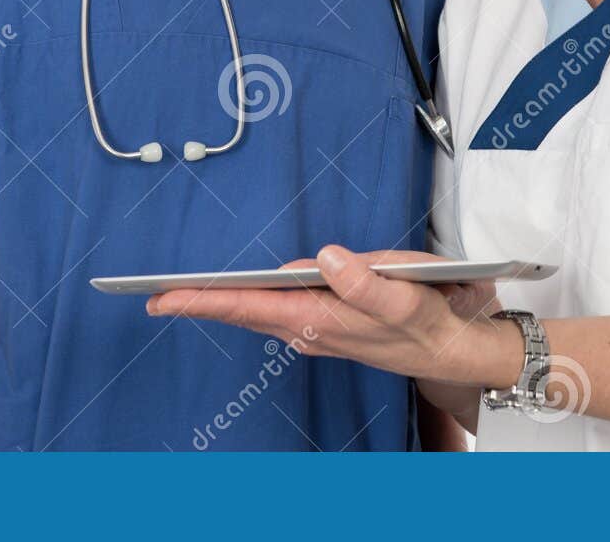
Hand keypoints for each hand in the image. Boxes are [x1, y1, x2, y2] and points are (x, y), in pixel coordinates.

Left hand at [145, 246, 522, 388]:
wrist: (456, 351)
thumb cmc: (431, 323)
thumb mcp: (407, 299)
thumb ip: (366, 281)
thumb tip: (327, 259)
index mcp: (321, 319)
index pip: (249, 307)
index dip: (203, 301)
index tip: (161, 298)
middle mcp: (312, 327)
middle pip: (243, 312)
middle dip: (198, 302)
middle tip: (153, 296)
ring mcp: (319, 327)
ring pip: (258, 313)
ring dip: (223, 303)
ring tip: (186, 292)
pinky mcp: (330, 321)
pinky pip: (279, 310)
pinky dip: (252, 302)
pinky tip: (244, 294)